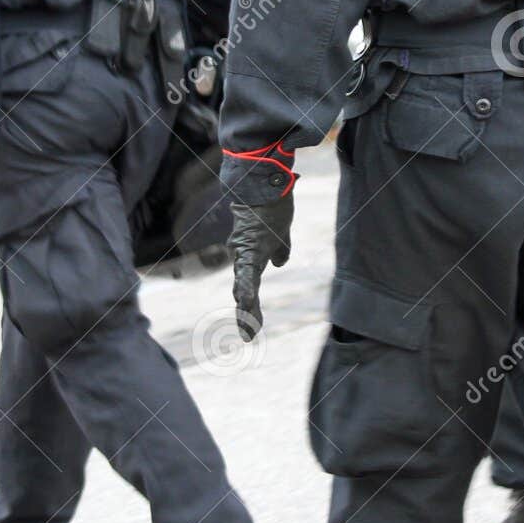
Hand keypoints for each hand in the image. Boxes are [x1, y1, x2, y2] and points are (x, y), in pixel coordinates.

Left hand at [229, 196, 292, 341]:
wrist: (266, 183)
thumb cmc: (273, 204)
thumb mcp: (280, 232)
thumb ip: (280, 249)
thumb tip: (280, 263)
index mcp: (250, 255)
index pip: (247, 286)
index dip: (249, 306)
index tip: (252, 327)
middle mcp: (243, 256)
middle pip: (243, 291)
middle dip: (245, 316)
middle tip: (248, 339)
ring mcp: (245, 252)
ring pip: (243, 285)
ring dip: (246, 309)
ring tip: (247, 329)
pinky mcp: (250, 246)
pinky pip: (247, 271)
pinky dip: (246, 287)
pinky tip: (246, 301)